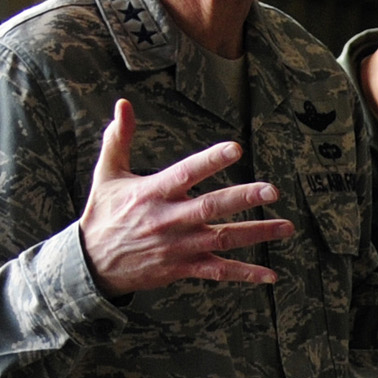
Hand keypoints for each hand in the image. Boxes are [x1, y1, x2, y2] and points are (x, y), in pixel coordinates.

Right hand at [79, 100, 291, 295]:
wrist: (91, 263)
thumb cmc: (104, 213)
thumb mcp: (107, 174)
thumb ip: (118, 139)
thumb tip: (123, 104)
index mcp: (152, 193)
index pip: (185, 173)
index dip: (210, 161)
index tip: (235, 148)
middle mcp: (168, 219)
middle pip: (211, 207)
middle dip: (243, 198)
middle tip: (271, 190)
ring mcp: (178, 246)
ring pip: (223, 238)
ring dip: (257, 233)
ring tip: (287, 227)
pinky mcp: (183, 267)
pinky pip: (218, 271)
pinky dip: (245, 273)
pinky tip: (271, 274)